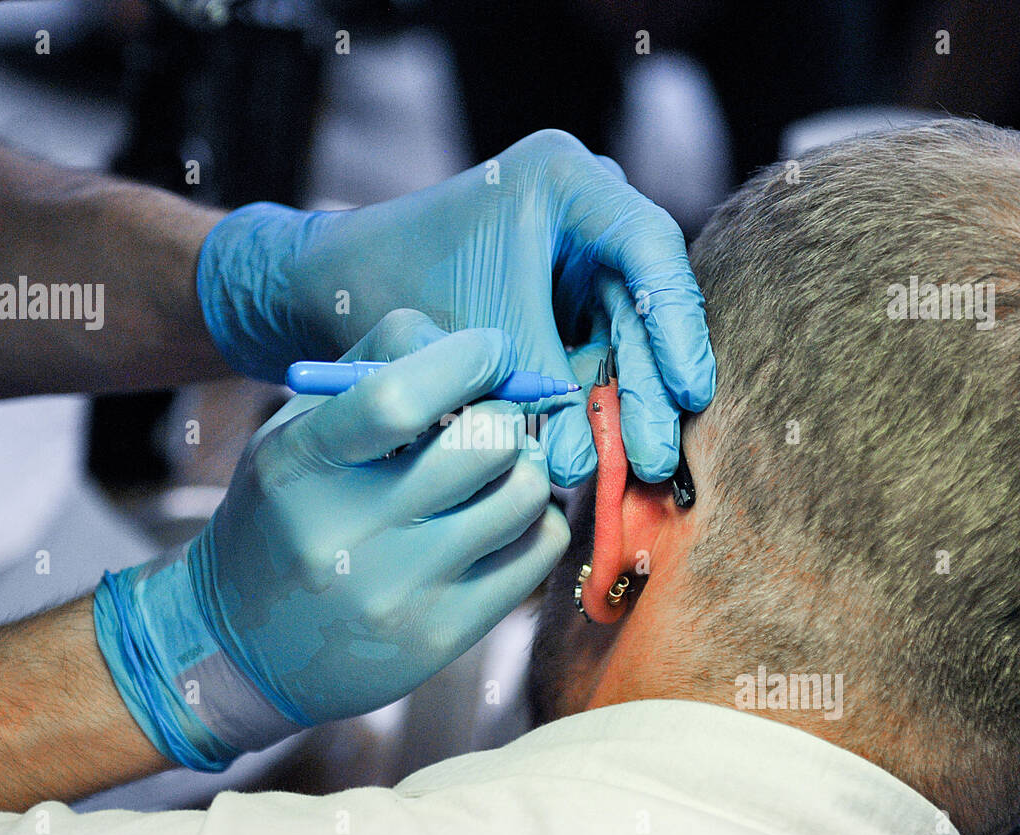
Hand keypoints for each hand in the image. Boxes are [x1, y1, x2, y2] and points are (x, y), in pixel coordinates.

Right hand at [94, 310, 569, 769]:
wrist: (247, 645)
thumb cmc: (287, 513)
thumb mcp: (297, 429)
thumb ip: (376, 367)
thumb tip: (478, 349)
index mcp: (300, 466)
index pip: (397, 398)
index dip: (466, 359)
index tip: (490, 350)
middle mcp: (347, 533)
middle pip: (484, 442)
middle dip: (505, 413)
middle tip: (493, 419)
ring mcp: (399, 592)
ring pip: (524, 494)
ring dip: (526, 466)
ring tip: (496, 471)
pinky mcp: (443, 636)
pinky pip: (538, 550)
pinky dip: (535, 519)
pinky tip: (499, 520)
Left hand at [197, 129, 715, 485]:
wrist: (329, 291)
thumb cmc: (394, 291)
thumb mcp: (476, 338)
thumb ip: (538, 397)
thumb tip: (579, 469)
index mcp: (563, 181)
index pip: (649, 249)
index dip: (675, 324)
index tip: (690, 389)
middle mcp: (583, 211)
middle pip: (641, 303)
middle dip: (649, 384)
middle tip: (657, 454)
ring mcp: (577, 255)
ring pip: (623, 337)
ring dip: (628, 404)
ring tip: (638, 467)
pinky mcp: (563, 301)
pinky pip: (595, 353)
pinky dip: (597, 401)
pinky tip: (609, 452)